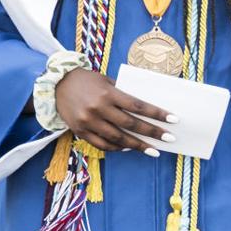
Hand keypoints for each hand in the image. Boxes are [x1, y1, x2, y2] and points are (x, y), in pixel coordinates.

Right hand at [55, 68, 172, 153]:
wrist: (57, 84)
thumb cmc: (87, 80)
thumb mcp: (106, 81)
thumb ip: (123, 94)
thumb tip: (145, 109)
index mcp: (108, 92)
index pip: (138, 106)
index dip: (157, 114)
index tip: (173, 120)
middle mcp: (98, 108)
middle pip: (131, 124)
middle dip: (152, 132)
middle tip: (169, 138)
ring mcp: (88, 122)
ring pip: (118, 138)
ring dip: (137, 145)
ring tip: (153, 150)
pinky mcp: (80, 131)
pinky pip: (102, 145)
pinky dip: (116, 148)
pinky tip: (128, 149)